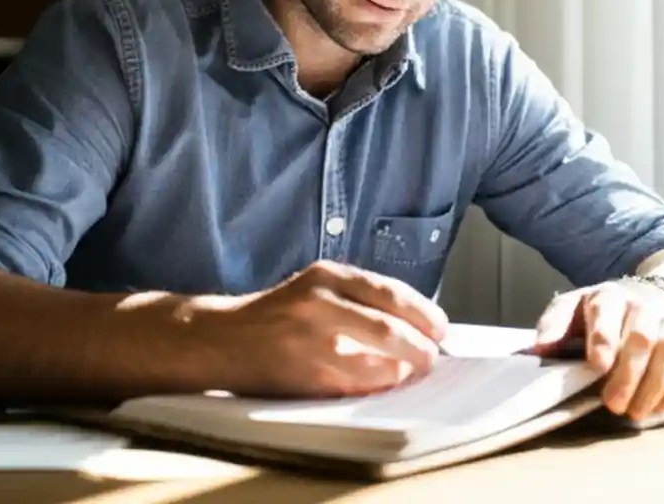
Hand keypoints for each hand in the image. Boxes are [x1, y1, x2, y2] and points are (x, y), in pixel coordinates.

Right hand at [199, 260, 448, 397]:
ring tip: (410, 372)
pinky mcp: (303, 376)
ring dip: (402, 372)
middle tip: (433, 358)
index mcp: (326, 276)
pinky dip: (376, 387)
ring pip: (376, 363)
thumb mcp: (317, 288)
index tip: (441, 329)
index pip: (391, 293)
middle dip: (421, 348)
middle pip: (390, 328)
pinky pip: (355, 386)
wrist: (221, 339)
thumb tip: (420, 322)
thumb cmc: (281, 314)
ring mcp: (309, 342)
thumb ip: (361, 298)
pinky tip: (382, 384)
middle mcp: (318, 304)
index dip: (424, 313)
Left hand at [531, 281, 663, 421]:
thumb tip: (539, 348)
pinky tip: (660, 409)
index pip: (607, 312)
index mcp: (609, 296)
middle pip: (641, 338)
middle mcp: (643, 305)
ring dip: (653, 386)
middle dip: (628, 374)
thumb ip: (554, 326)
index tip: (597, 366)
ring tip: (635, 412)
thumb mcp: (572, 309)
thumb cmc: (600, 313)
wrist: (648, 298)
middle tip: (613, 405)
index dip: (604, 339)